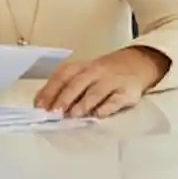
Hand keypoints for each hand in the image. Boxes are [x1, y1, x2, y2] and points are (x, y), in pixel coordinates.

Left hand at [34, 46, 170, 118]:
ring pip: (95, 92)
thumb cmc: (103, 73)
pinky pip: (115, 100)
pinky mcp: (127, 92)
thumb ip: (65, 87)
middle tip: (54, 112)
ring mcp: (111, 81)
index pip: (62, 76)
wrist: (138, 63)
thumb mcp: (83, 74)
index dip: (50, 91)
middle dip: (64, 98)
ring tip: (72, 115)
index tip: (39, 105)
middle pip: (76, 83)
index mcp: (81, 67)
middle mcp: (95, 72)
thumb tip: (41, 103)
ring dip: (83, 104)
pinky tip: (98, 115)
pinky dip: (106, 107)